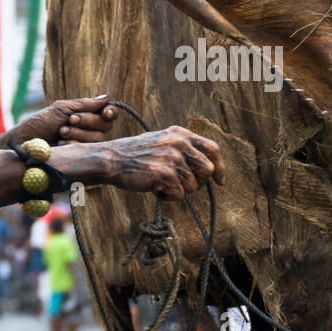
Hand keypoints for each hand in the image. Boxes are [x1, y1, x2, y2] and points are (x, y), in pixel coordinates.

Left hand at [7, 96, 118, 146]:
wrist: (26, 144)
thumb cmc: (40, 124)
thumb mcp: (62, 109)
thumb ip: (85, 104)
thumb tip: (106, 98)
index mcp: (86, 114)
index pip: (108, 112)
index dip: (111, 112)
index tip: (106, 113)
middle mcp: (90, 129)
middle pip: (106, 125)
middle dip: (88, 121)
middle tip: (70, 120)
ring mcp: (86, 144)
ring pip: (99, 138)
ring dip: (79, 133)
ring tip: (61, 132)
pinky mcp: (81, 157)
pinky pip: (89, 150)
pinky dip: (75, 144)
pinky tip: (61, 144)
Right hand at [56, 126, 224, 197]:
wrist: (111, 159)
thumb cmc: (136, 155)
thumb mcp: (162, 142)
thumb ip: (184, 149)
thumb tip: (209, 168)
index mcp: (180, 134)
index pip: (212, 149)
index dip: (220, 166)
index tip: (220, 180)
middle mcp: (180, 143)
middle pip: (208, 170)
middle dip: (199, 182)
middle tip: (182, 186)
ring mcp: (173, 158)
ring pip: (193, 185)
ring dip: (179, 190)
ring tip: (162, 183)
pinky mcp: (165, 174)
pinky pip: (179, 195)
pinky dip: (168, 196)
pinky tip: (155, 188)